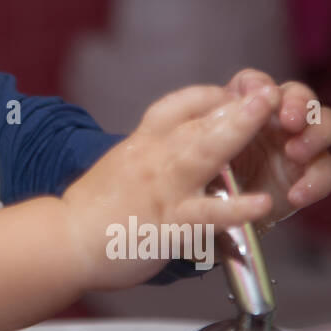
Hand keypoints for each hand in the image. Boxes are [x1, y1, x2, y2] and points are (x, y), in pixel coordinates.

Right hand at [64, 84, 278, 289]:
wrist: (63, 238)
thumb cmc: (93, 210)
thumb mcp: (122, 167)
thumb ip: (150, 156)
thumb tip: (175, 151)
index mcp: (141, 144)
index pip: (177, 106)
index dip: (210, 97)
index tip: (233, 94)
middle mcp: (152, 158)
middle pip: (197, 122)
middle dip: (235, 105)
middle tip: (267, 91)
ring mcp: (162, 189)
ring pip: (203, 154)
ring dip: (236, 130)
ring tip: (265, 112)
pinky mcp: (168, 225)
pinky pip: (206, 214)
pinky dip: (236, 209)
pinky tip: (261, 204)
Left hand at [220, 69, 330, 234]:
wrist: (221, 215)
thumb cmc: (209, 175)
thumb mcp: (204, 153)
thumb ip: (214, 129)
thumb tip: (224, 107)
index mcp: (247, 107)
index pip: (257, 84)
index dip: (259, 85)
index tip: (257, 93)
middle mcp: (278, 119)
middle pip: (300, 95)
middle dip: (299, 103)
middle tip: (289, 119)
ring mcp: (300, 143)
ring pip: (327, 124)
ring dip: (316, 134)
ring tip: (295, 152)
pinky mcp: (311, 173)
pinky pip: (326, 171)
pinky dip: (316, 182)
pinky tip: (297, 195)